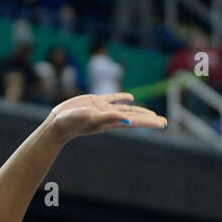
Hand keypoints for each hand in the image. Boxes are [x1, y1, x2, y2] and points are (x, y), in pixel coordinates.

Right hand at [47, 93, 166, 145]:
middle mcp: (111, 117)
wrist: (58, 123)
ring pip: (127, 109)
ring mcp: (104, 109)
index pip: (136, 121)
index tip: (163, 124)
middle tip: (163, 122)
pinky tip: (131, 98)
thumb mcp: (92, 118)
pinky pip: (114, 99)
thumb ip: (109, 117)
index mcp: (112, 122)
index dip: (150, 122)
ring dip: (140, 111)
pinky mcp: (96, 102)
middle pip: (135, 118)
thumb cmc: (73, 123)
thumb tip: (127, 118)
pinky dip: (123, 98)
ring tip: (152, 114)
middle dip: (149, 120)